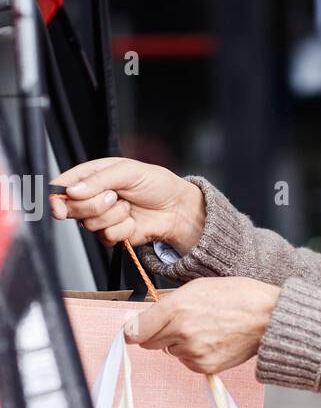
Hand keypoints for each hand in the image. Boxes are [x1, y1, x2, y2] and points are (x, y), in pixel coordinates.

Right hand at [47, 157, 205, 252]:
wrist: (176, 209)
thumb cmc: (156, 184)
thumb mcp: (128, 171)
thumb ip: (99, 179)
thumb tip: (74, 190)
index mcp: (91, 176)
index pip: (63, 186)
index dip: (57, 197)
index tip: (59, 205)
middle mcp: (92, 197)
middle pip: (72, 208)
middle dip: (95, 204)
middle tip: (115, 196)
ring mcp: (100, 217)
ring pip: (90, 224)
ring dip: (114, 216)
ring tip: (128, 206)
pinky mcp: (111, 234)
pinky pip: (107, 236)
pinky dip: (123, 229)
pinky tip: (132, 221)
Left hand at [122, 277, 280, 374]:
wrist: (267, 317)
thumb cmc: (237, 296)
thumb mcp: (196, 287)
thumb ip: (167, 304)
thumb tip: (144, 319)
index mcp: (175, 308)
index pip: (136, 330)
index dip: (133, 330)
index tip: (132, 331)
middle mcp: (181, 332)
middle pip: (150, 342)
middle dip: (158, 333)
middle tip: (180, 322)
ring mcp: (192, 352)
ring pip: (170, 351)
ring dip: (179, 343)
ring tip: (205, 328)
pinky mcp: (204, 366)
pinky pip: (187, 362)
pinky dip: (194, 354)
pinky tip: (212, 340)